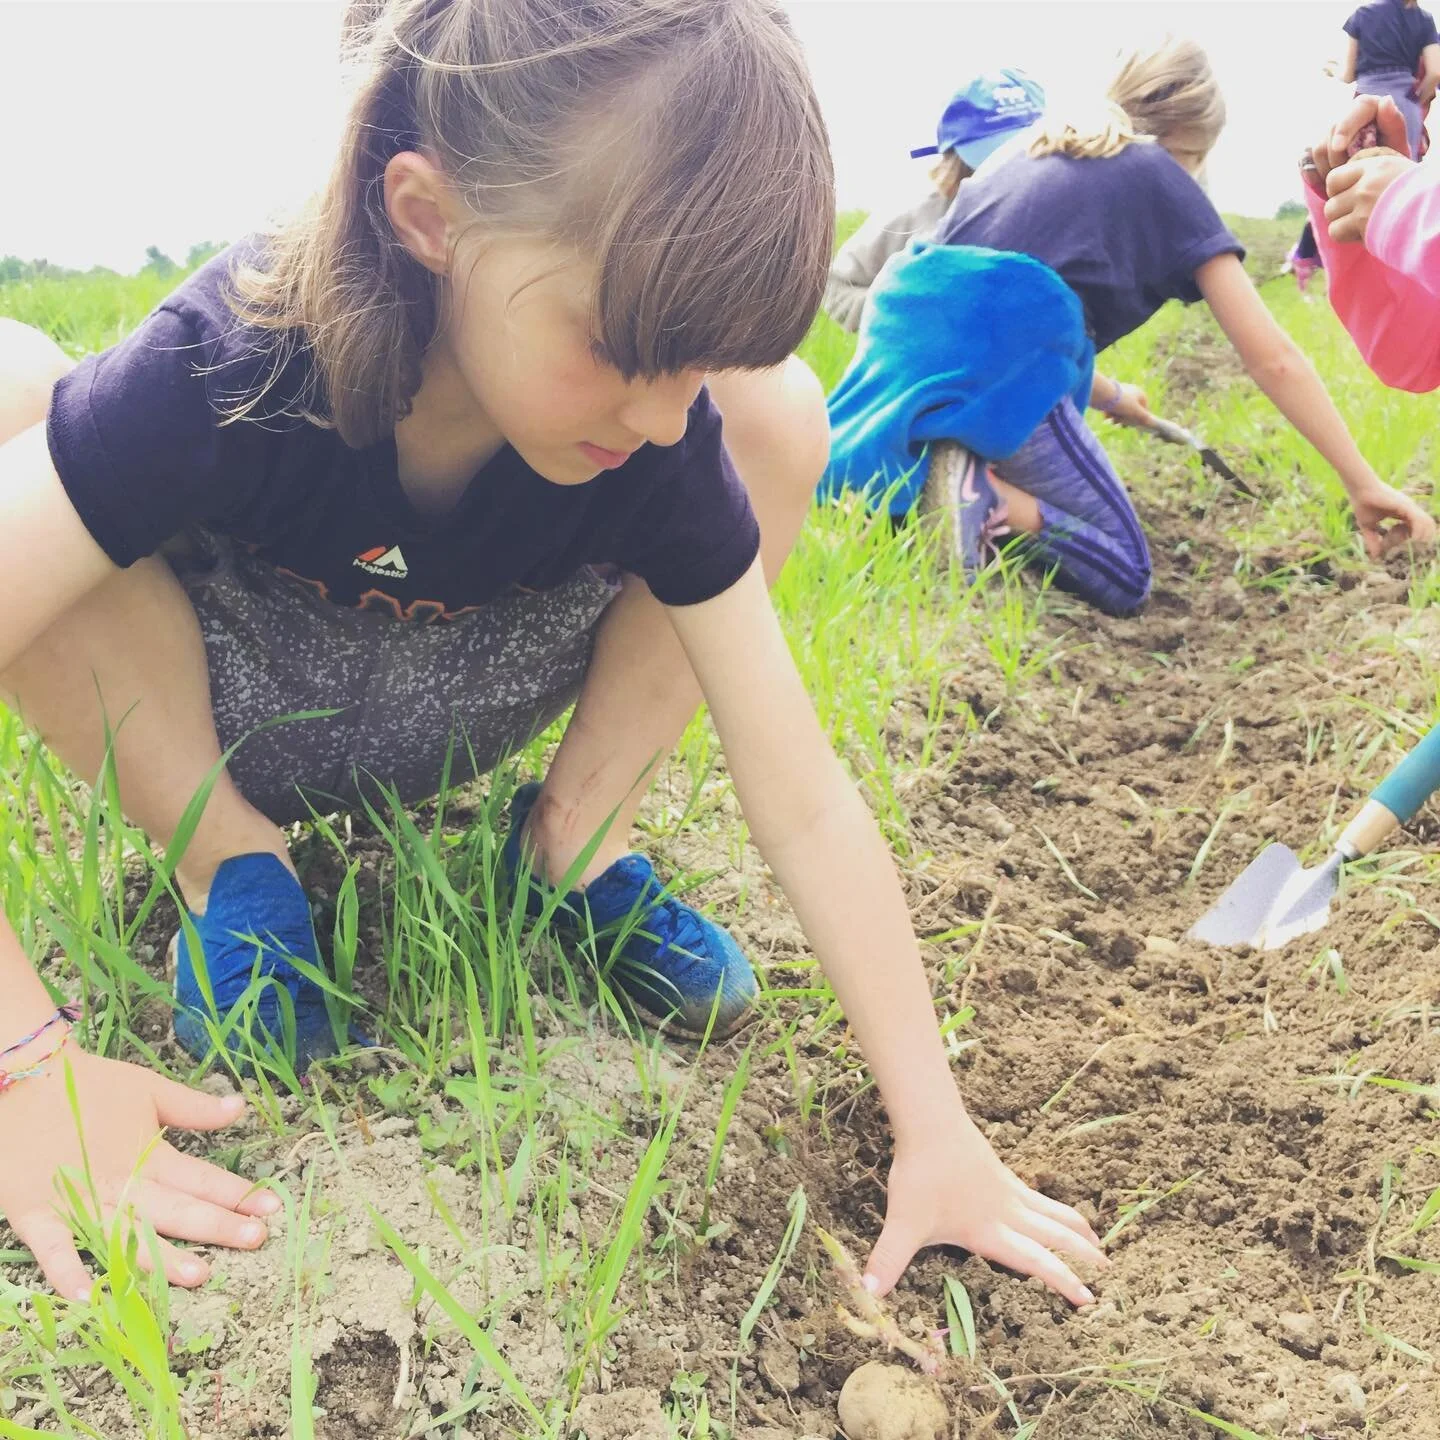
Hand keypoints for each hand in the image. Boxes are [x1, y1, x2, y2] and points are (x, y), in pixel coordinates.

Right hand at [0, 1047, 275, 1299]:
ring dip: (161, 1256)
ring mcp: (78, 1201)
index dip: (238, 1192)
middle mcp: (119, 1182)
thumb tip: (240, 1108)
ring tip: (199, 1274)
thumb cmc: (88, 1085)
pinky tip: (90, 1296)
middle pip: (175, 1209)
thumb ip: (193, 1107)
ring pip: (126, 1235)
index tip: (273, 1207)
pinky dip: (67, 1272)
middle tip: (258, 1238)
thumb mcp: (148, 1089)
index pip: (201, 1178)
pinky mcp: (36, 1213)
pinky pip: (52, 1249)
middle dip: (218, 1225)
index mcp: (148, 1154)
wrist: (21, 1076)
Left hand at [863, 1108, 1107, 1306]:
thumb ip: (888, 1259)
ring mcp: (1007, 1190)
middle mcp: (1007, 1213)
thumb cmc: (920, 1176)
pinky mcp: (1001, 1172)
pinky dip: (1055, 1207)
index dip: (1063, 1281)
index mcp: (990, 1232)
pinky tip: (1054, 1209)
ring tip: (1097, 1242)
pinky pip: (1037, 1196)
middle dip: (1082, 1256)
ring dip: (1076, 1229)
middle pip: (1054, 1236)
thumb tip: (869, 1292)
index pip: (1035, 1262)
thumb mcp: (903, 1223)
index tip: (1088, 1299)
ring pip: (1051, 1213)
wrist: (930, 1124)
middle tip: (1109, 1273)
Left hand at [1107, 383, 1152, 427]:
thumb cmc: (1124, 404)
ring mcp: (1120, 392)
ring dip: (1117, 417)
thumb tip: (1152, 422)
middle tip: (1121, 425)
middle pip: (1131, 409)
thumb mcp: (1136, 413)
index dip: (1138, 418)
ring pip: (1121, 408)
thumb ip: (1145, 417)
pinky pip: (1112, 405)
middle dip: (1125, 419)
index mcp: (1140, 393)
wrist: (1105, 395)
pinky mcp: (1110, 394)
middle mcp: (1131, 391)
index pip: (1143, 408)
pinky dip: (1110, 412)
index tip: (1132, 425)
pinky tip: (1106, 416)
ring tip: (1112, 421)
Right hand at [1310, 95, 1410, 188]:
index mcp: (1368, 107)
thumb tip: (1385, 101)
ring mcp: (1329, 133)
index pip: (1355, 108)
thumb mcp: (1398, 146)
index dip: (1344, 128)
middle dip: (1338, 156)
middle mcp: (1347, 115)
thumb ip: (1394, 124)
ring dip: (1329, 168)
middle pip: (1332, 129)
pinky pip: (1309, 162)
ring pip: (1319, 148)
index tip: (1339, 147)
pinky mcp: (1318, 149)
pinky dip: (1319, 175)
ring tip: (1345, 181)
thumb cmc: (1391, 162)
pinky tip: (1333, 184)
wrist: (1376, 182)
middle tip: (1350, 174)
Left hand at [1324, 150, 1414, 244]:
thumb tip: (1343, 181)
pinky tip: (1364, 233)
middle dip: (1339, 210)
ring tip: (1361, 224)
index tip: (1349, 197)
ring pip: (1331, 215)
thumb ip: (1371, 174)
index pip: (1333, 178)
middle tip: (1357, 215)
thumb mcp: (1397, 172)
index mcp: (1376, 166)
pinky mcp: (1362, 223)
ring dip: (1342, 224)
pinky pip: (1336, 232)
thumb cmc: (1418, 193)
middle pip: (1330, 200)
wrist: (1433, 212)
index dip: (1336, 190)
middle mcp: (1367, 183)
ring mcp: (1363, 203)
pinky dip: (1346, 235)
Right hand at [1349, 480, 1436, 557]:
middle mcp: (1409, 509)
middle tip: (1408, 548)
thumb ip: (1373, 540)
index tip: (1395, 545)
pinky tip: (1414, 539)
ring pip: (1427, 523)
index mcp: (1402, 513)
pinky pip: (1420, 520)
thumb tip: (1375, 556)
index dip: (1409, 539)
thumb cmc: (1363, 505)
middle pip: (1425, 526)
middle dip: (1421, 539)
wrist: (1361, 491)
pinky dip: (1420, 531)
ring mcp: (1409, 507)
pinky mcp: (1406, 506)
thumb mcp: (1369, 526)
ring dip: (1423, 536)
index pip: (1415, 527)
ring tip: (1414, 546)